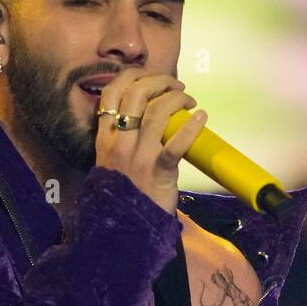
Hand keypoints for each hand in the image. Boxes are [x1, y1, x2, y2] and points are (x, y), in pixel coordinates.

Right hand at [94, 69, 206, 216]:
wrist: (123, 229)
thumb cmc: (122, 193)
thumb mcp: (110, 162)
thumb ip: (119, 138)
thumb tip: (142, 113)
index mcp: (105, 138)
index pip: (111, 93)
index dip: (130, 76)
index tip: (147, 77)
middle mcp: (119, 143)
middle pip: (135, 94)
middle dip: (158, 81)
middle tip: (174, 85)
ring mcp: (138, 157)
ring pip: (156, 112)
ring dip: (176, 98)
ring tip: (188, 100)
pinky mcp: (159, 172)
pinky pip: (177, 144)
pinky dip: (192, 127)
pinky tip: (201, 117)